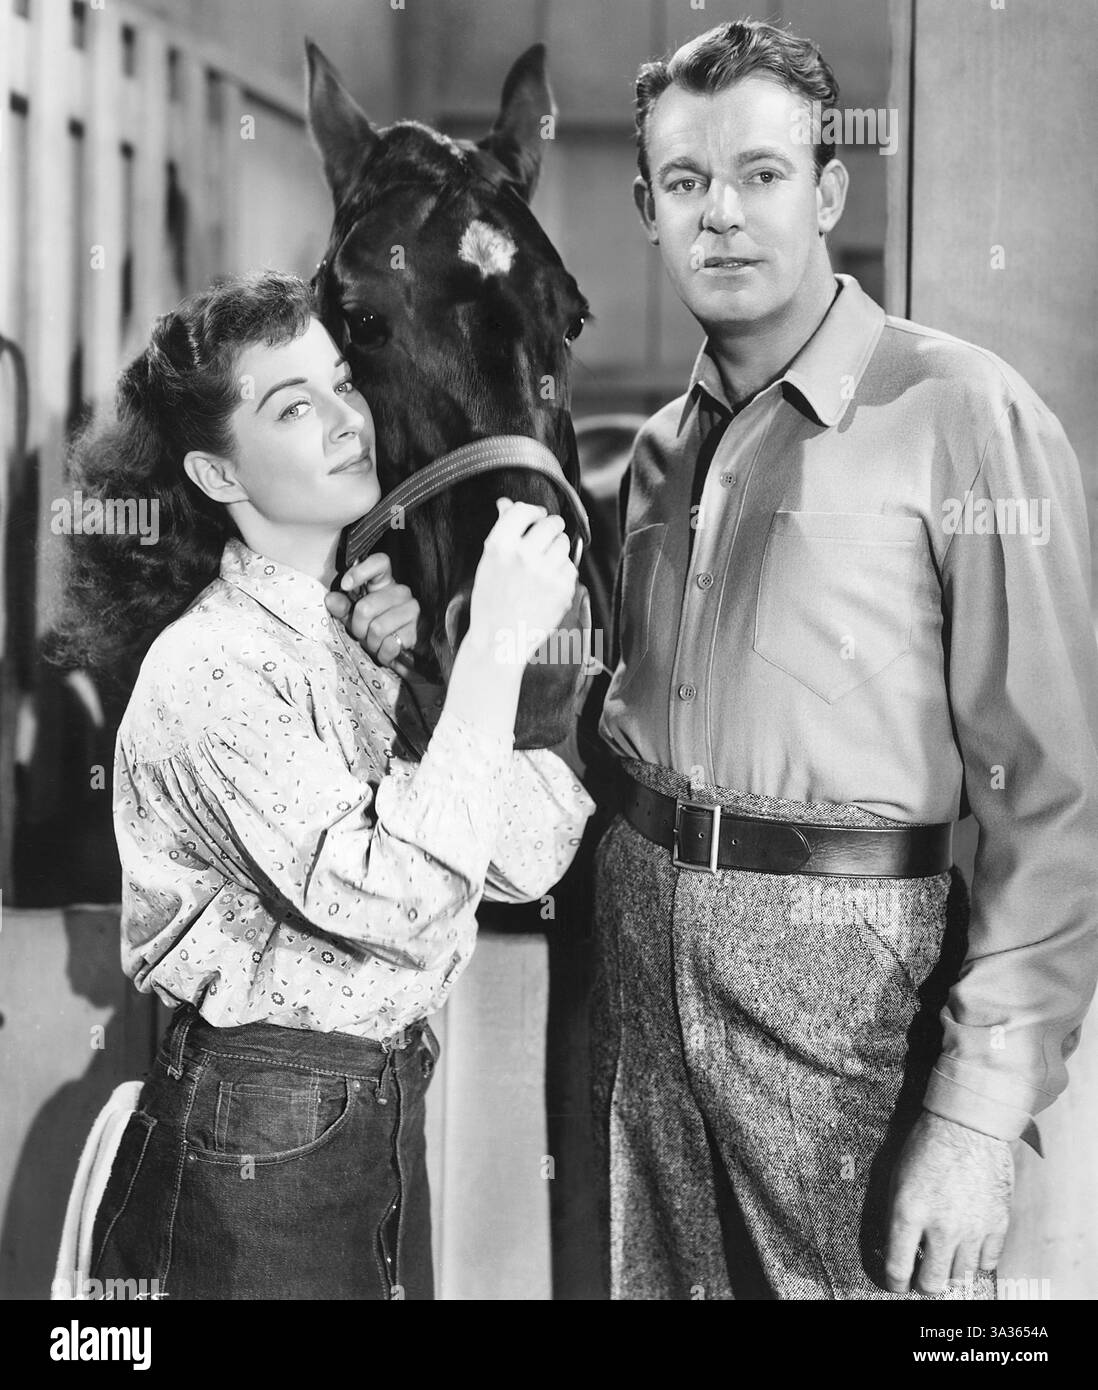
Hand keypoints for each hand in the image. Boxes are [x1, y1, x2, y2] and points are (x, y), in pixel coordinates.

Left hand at [324, 552, 418, 672]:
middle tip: (362, 632)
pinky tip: (385, 650)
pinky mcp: (415, 630)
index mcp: (384, 582)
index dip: (360, 571)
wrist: (397, 649)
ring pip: (377, 628)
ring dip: (371, 642)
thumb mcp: (354, 615)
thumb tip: (331, 599)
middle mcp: (400, 591)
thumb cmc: (375, 627)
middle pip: (366, 607)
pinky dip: (382, 653)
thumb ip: (343, 606)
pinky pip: (390, 645)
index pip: (380, 562)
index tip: (344, 585)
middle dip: (358, 626)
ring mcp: (411, 610)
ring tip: (375, 642)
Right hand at [466, 499, 577, 664]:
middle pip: (551, 523)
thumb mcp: (488, 563)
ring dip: (557, 551)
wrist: (499, 641)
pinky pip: (571, 567)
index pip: (523, 510)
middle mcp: (523, 555)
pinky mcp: (562, 588)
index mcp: (500, 546)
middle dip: (551, 529)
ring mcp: (545, 572)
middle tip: (545, 541)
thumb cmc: (490, 602)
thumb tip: (505, 503)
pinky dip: (563, 574)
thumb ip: (501, 531)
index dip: (533, 512)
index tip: (536, 518)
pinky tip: (548, 587)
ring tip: (543, 569)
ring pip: (564, 544)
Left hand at [884, 1110, 1013, 1294]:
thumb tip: (897, 1249)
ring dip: (950, 1272)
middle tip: (921, 1277)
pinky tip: (968, 1247)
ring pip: (961, 1276)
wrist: (967, 1123)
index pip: (898, 1268)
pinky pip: (988, 1262)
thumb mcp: (897, 1178)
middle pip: (933, 1283)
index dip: (895, 1282)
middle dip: (923, 1285)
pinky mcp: (998, 1223)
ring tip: (944, 1260)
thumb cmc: (927, 1145)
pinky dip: (977, 1260)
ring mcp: (973, 1228)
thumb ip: (897, 1217)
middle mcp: (941, 1226)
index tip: (896, 1282)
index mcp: (909, 1212)